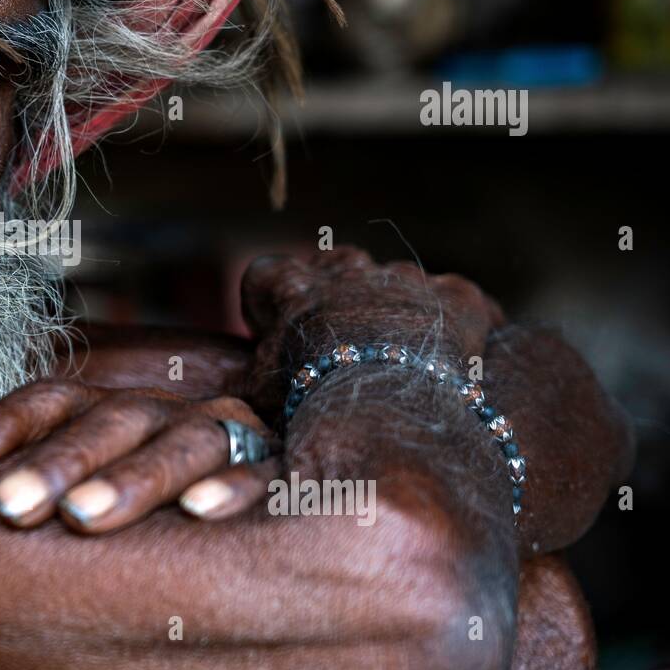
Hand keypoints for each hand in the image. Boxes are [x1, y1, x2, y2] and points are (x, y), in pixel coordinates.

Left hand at [0, 379, 275, 532]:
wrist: (270, 469)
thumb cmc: (155, 492)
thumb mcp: (102, 476)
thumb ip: (48, 469)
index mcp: (113, 411)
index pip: (53, 402)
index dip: (1, 423)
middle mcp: (163, 413)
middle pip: (109, 422)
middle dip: (58, 462)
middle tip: (7, 507)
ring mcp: (222, 433)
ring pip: (177, 444)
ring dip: (130, 479)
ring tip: (80, 518)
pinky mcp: (277, 468)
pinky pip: (260, 477)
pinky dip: (232, 489)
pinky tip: (199, 512)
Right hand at [240, 246, 504, 417]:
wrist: (385, 402)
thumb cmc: (309, 395)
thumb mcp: (257, 388)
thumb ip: (242, 373)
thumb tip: (212, 389)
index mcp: (290, 284)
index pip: (266, 275)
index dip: (267, 304)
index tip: (272, 332)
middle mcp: (347, 269)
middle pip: (336, 267)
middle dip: (335, 296)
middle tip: (338, 342)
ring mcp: (405, 279)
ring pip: (396, 281)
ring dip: (393, 307)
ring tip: (397, 355)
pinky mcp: (457, 296)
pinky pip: (456, 300)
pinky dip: (455, 323)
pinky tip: (457, 354)